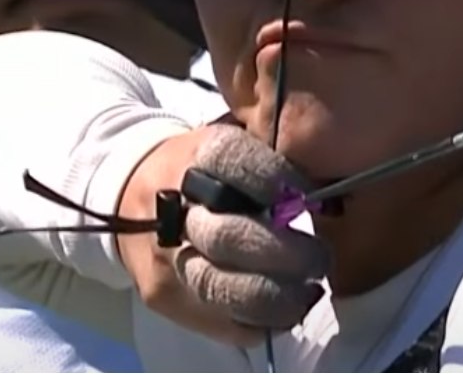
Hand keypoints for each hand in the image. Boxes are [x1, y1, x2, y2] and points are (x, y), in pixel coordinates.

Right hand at [116, 124, 330, 345]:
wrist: (134, 193)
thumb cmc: (207, 166)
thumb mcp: (236, 141)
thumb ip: (276, 156)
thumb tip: (328, 192)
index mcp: (198, 155)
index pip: (237, 164)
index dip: (280, 183)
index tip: (313, 201)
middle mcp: (174, 205)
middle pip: (229, 236)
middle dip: (285, 254)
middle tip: (319, 259)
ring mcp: (164, 255)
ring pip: (220, 287)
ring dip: (275, 297)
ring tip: (306, 292)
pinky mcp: (162, 294)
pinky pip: (216, 320)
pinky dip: (258, 321)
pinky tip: (285, 309)